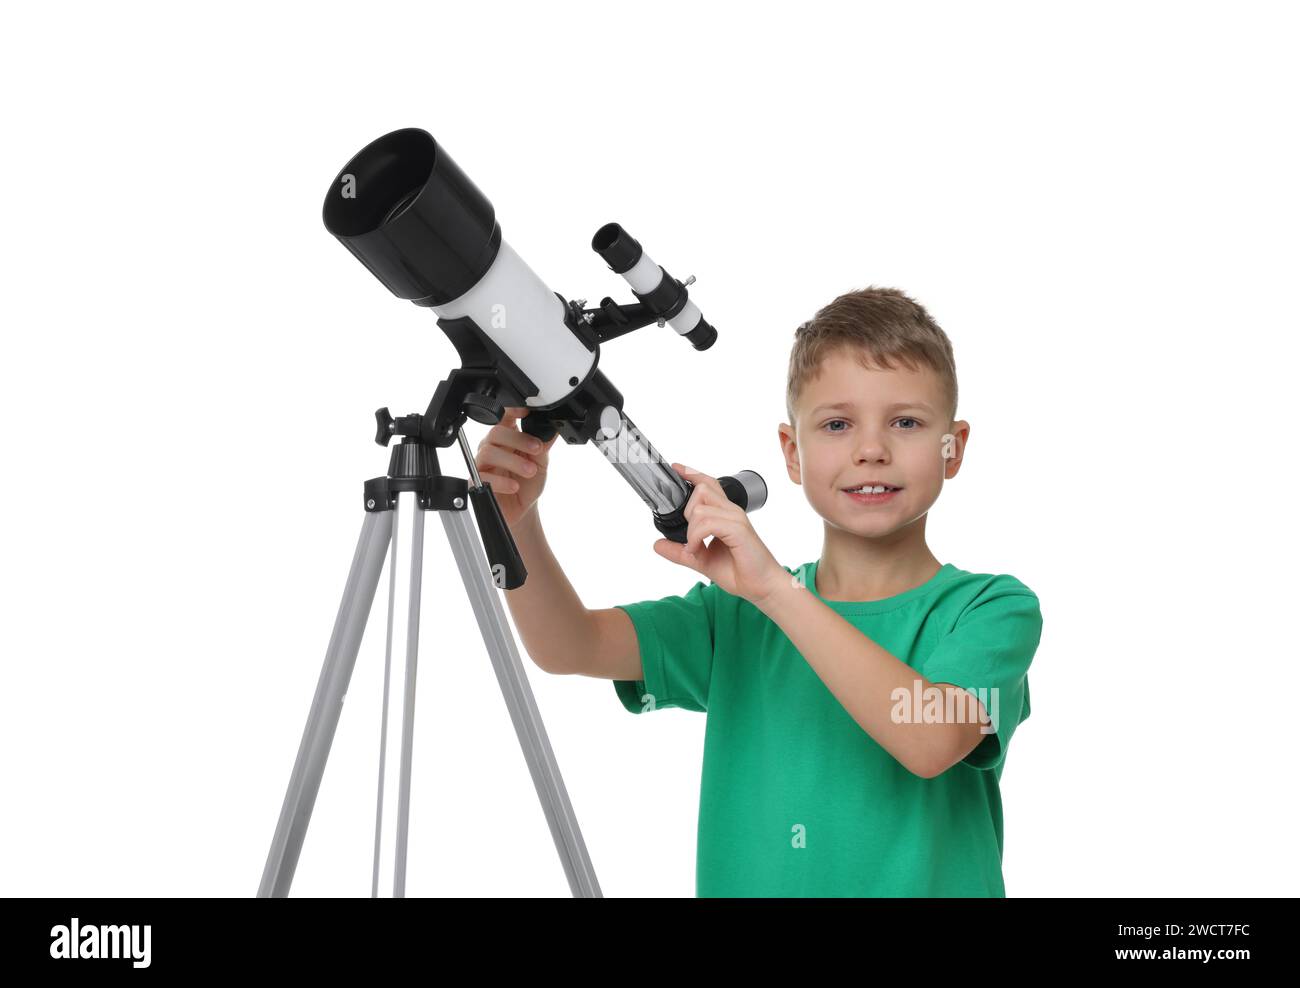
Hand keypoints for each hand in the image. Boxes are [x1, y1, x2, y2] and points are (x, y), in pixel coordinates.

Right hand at [474, 407, 559, 529]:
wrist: (523, 510)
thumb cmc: (528, 484)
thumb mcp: (541, 463)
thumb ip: (543, 445)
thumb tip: (551, 430)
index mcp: (507, 438)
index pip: (504, 417)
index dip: (512, 410)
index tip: (525, 412)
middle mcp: (492, 448)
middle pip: (496, 433)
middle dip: (518, 439)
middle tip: (536, 450)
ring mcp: (482, 464)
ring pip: (489, 452)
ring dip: (513, 461)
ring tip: (529, 470)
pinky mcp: (476, 482)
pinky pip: (483, 476)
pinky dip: (502, 481)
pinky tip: (514, 486)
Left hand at [653, 463, 786, 605]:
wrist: (761, 586)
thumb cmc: (739, 571)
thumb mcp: (700, 560)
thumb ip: (680, 551)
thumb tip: (657, 544)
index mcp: (725, 513)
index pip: (708, 483)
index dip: (691, 473)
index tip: (675, 468)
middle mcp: (731, 511)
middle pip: (701, 490)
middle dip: (687, 512)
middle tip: (690, 537)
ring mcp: (736, 518)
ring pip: (700, 509)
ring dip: (690, 531)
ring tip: (695, 549)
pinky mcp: (738, 529)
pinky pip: (707, 523)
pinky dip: (696, 537)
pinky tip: (698, 550)